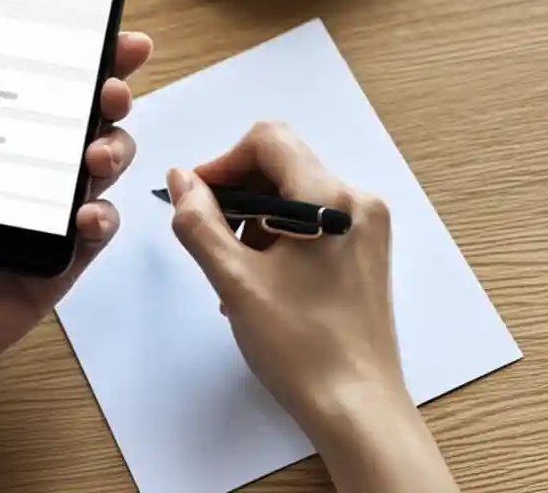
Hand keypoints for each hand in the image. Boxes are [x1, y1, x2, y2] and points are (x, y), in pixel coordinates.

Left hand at [0, 16, 152, 410]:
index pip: (39, 87)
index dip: (81, 58)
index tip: (109, 32)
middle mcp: (19, 174)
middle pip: (84, 122)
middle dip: (112, 94)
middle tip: (111, 88)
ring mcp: (39, 221)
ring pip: (101, 173)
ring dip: (114, 150)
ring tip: (95, 151)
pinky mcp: (51, 270)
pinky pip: (93, 238)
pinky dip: (101, 218)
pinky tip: (85, 212)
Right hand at [165, 121, 403, 417]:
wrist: (357, 408)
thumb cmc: (302, 349)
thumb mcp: (234, 282)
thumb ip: (200, 223)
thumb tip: (181, 181)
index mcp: (331, 198)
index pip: (269, 140)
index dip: (223, 162)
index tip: (197, 198)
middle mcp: (357, 202)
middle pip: (283, 165)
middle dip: (238, 194)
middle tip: (210, 238)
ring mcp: (366, 229)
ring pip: (295, 195)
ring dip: (255, 220)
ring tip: (236, 273)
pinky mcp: (365, 253)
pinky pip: (313, 222)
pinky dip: (279, 238)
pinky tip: (260, 282)